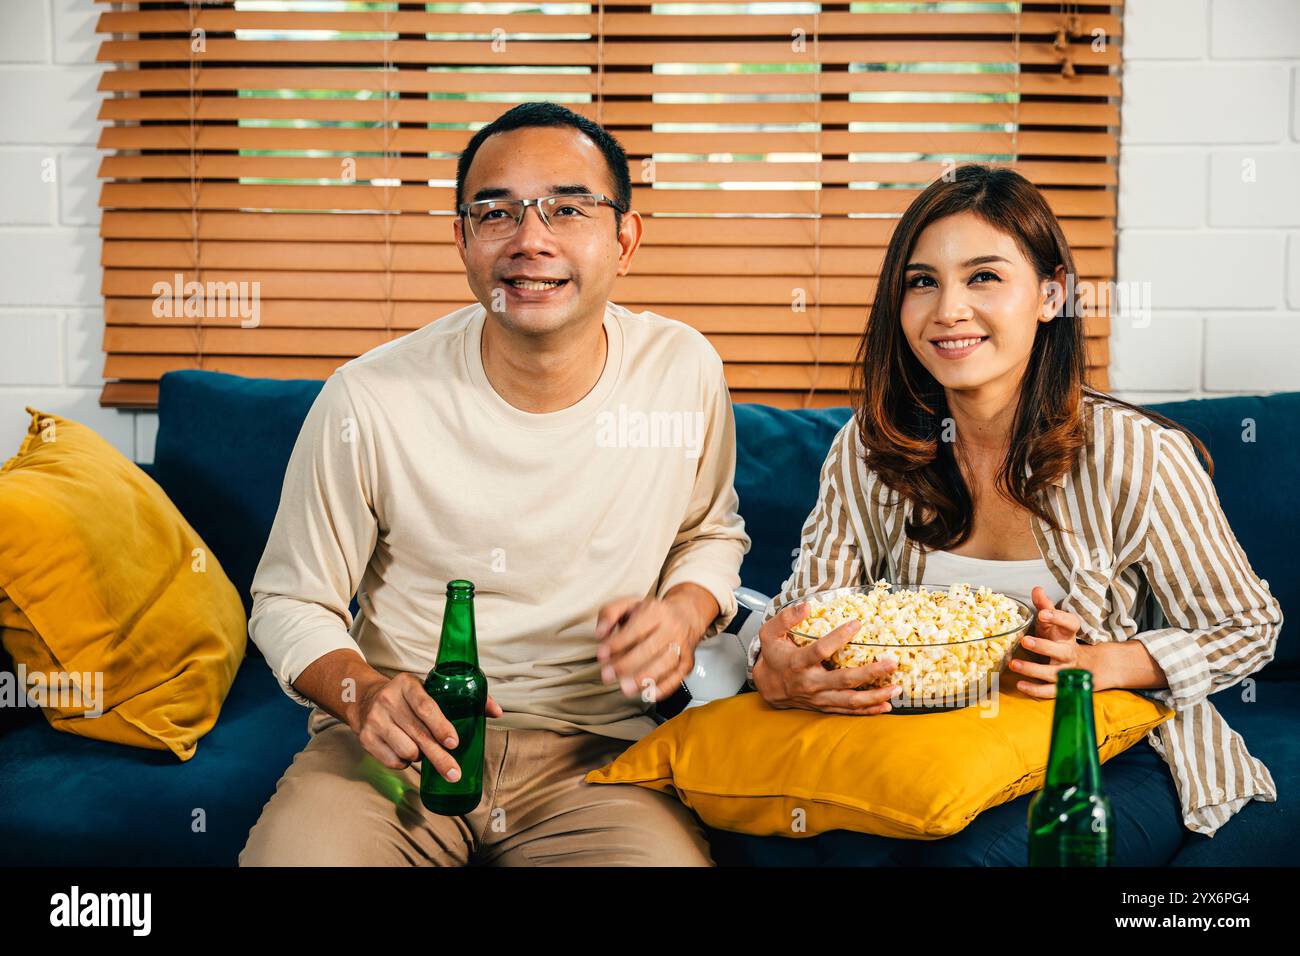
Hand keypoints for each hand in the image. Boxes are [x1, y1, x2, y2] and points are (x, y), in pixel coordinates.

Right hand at [349, 673, 502, 775]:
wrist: (364, 698)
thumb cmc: (407, 697)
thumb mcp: (430, 688)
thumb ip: (465, 698)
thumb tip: (496, 712)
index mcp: (407, 684)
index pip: (426, 707)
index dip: (441, 726)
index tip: (454, 742)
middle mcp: (389, 700)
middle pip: (419, 735)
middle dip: (440, 758)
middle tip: (454, 773)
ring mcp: (375, 720)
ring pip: (406, 751)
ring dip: (419, 756)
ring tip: (422, 748)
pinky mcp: (365, 737)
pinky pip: (392, 761)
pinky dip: (404, 762)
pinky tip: (405, 751)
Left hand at [595, 595, 698, 702]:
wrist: (688, 615)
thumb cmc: (653, 613)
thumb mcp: (628, 604)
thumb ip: (609, 613)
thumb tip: (600, 634)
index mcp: (656, 612)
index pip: (636, 629)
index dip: (617, 643)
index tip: (601, 654)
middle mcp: (672, 628)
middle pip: (651, 648)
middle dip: (627, 664)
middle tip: (608, 675)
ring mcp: (682, 646)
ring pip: (666, 664)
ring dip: (645, 678)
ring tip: (625, 688)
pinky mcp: (687, 663)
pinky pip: (677, 678)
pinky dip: (664, 688)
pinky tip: (648, 693)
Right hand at [751, 600, 899, 714]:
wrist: (768, 686)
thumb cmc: (773, 656)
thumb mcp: (770, 633)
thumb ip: (785, 618)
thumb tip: (807, 606)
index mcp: (798, 663)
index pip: (820, 650)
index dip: (839, 637)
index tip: (857, 623)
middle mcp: (810, 683)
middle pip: (844, 680)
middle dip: (870, 673)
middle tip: (891, 663)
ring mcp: (819, 698)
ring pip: (850, 701)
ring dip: (875, 695)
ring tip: (896, 688)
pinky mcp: (825, 706)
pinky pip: (849, 711)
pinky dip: (869, 710)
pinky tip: (886, 705)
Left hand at [1009, 586, 1097, 698]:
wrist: (1084, 666)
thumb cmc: (1059, 639)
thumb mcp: (1053, 622)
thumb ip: (1044, 606)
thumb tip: (1037, 589)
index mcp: (1068, 635)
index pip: (1071, 624)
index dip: (1059, 618)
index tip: (1043, 613)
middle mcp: (1069, 653)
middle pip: (1062, 651)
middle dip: (1044, 646)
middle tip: (1025, 641)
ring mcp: (1066, 672)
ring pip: (1053, 673)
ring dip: (1033, 669)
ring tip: (1013, 664)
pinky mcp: (1060, 687)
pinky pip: (1050, 691)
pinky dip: (1035, 690)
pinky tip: (1020, 685)